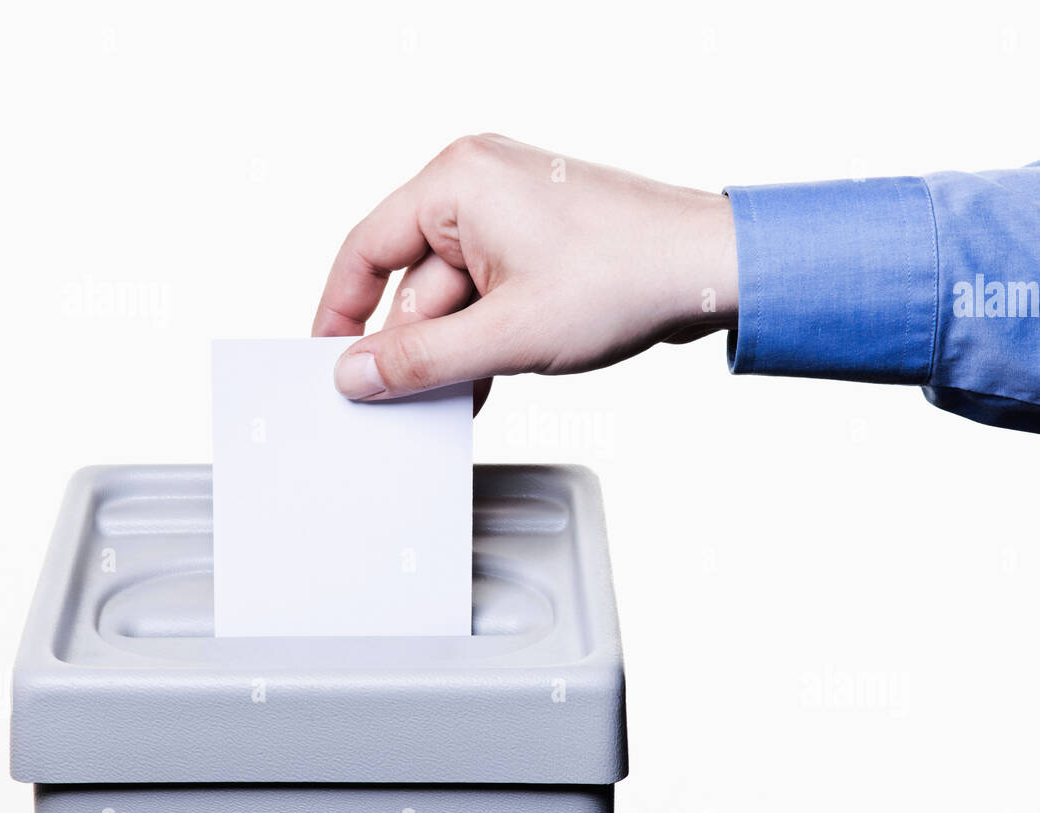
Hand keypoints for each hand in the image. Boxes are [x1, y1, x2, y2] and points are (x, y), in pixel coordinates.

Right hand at [313, 134, 737, 406]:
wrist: (712, 269)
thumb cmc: (627, 273)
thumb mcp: (507, 333)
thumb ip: (421, 359)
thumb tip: (357, 373)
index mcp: (457, 182)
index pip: (365, 250)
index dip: (339, 312)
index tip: (327, 362)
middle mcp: (478, 185)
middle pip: (412, 280)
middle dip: (413, 346)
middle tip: (403, 403)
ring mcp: (512, 213)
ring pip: (453, 296)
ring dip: (454, 350)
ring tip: (457, 398)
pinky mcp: (539, 242)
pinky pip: (488, 294)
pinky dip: (483, 338)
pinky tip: (483, 383)